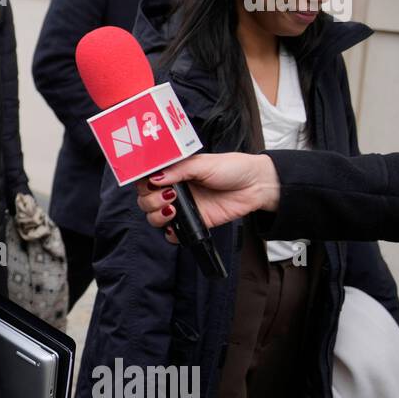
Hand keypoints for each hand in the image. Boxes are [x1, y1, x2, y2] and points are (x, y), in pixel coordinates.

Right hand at [137, 153, 280, 241]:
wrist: (255, 186)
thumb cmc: (231, 168)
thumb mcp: (202, 164)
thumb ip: (178, 170)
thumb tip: (155, 178)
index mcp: (173, 172)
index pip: (146, 179)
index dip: (144, 183)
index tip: (150, 184)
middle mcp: (174, 190)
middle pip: (146, 200)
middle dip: (151, 200)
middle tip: (169, 196)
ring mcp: (183, 207)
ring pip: (154, 217)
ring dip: (157, 215)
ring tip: (173, 209)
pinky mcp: (194, 223)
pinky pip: (174, 233)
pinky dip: (171, 233)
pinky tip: (176, 226)